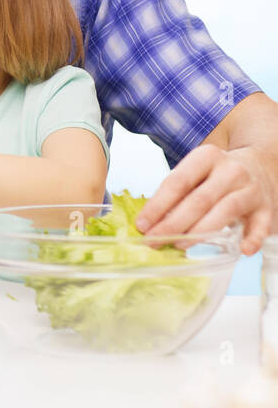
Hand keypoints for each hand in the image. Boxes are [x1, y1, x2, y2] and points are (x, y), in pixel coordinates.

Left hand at [137, 143, 273, 255]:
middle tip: (154, 241)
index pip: (177, 182)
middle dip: (174, 223)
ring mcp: (251, 189)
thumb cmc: (218, 173)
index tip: (142, 225)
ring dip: (201, 232)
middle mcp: (230, 170)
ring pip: (225, 211)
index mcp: (207, 156)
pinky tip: (242, 250)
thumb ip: (178, 193)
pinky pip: (261, 225)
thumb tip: (150, 222)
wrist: (261, 165)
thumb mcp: (197, 172)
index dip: (158, 205)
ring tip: (180, 246)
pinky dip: (252, 238)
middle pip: (199, 199)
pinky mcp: (266, 208)